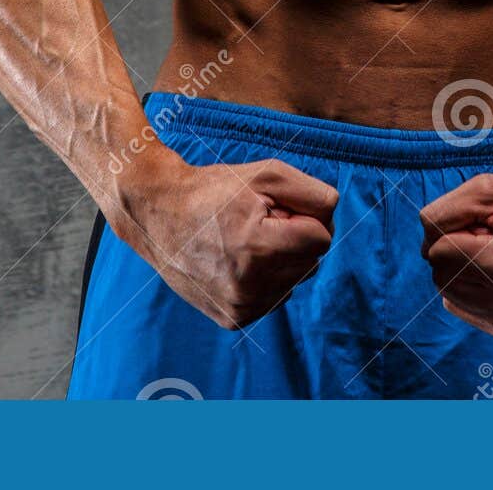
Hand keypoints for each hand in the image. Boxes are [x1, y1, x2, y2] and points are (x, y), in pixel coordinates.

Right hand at [119, 154, 338, 328]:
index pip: (321, 238)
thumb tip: (333, 220)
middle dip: (294, 236)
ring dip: (282, 258)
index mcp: (258, 249)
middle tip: (258, 220)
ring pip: (296, 280)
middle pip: (311, 260)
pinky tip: (239, 260)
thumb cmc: (215, 189)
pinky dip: (268, 277)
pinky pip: (277, 296)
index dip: (304, 216)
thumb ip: (314, 194)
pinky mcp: (233, 320)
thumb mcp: (268, 173)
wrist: (159, 214)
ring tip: (246, 239)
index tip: (275, 207)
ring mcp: (241, 309)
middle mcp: (250, 288)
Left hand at [420, 171, 492, 338]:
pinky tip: (492, 270)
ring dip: (460, 265)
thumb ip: (444, 211)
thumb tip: (424, 245)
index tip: (483, 221)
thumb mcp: (487, 189)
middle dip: (454, 246)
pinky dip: (465, 283)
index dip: (453, 227)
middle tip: (489, 235)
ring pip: (445, 288)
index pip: (438, 251)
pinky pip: (457, 303)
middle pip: (439, 271)